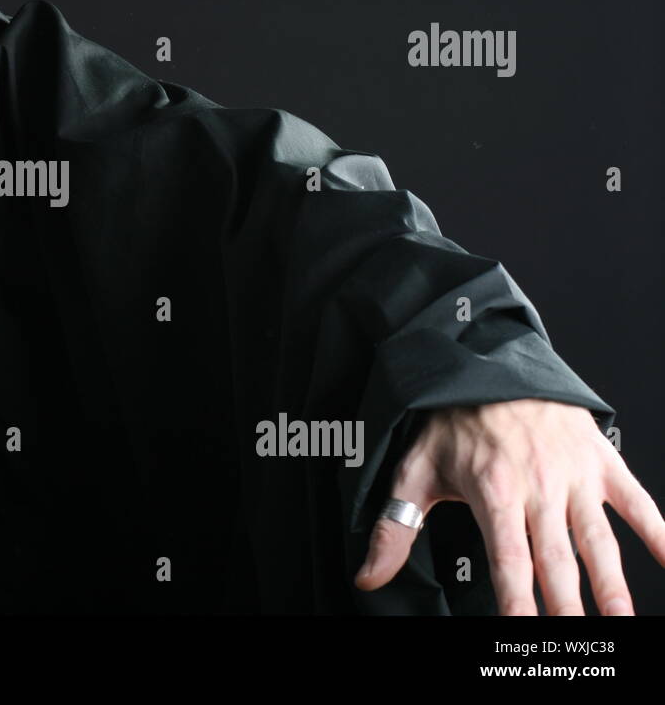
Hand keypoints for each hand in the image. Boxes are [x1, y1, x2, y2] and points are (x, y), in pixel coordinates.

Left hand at [355, 398, 664, 614]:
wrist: (488, 358)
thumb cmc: (451, 419)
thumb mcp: (414, 469)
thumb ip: (395, 527)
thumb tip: (367, 576)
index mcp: (493, 490)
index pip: (509, 560)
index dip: (518, 603)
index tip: (525, 636)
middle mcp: (539, 485)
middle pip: (557, 560)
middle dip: (569, 607)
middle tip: (578, 645)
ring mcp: (575, 473)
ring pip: (598, 539)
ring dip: (613, 585)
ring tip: (623, 623)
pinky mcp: (601, 459)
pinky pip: (637, 500)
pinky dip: (658, 531)